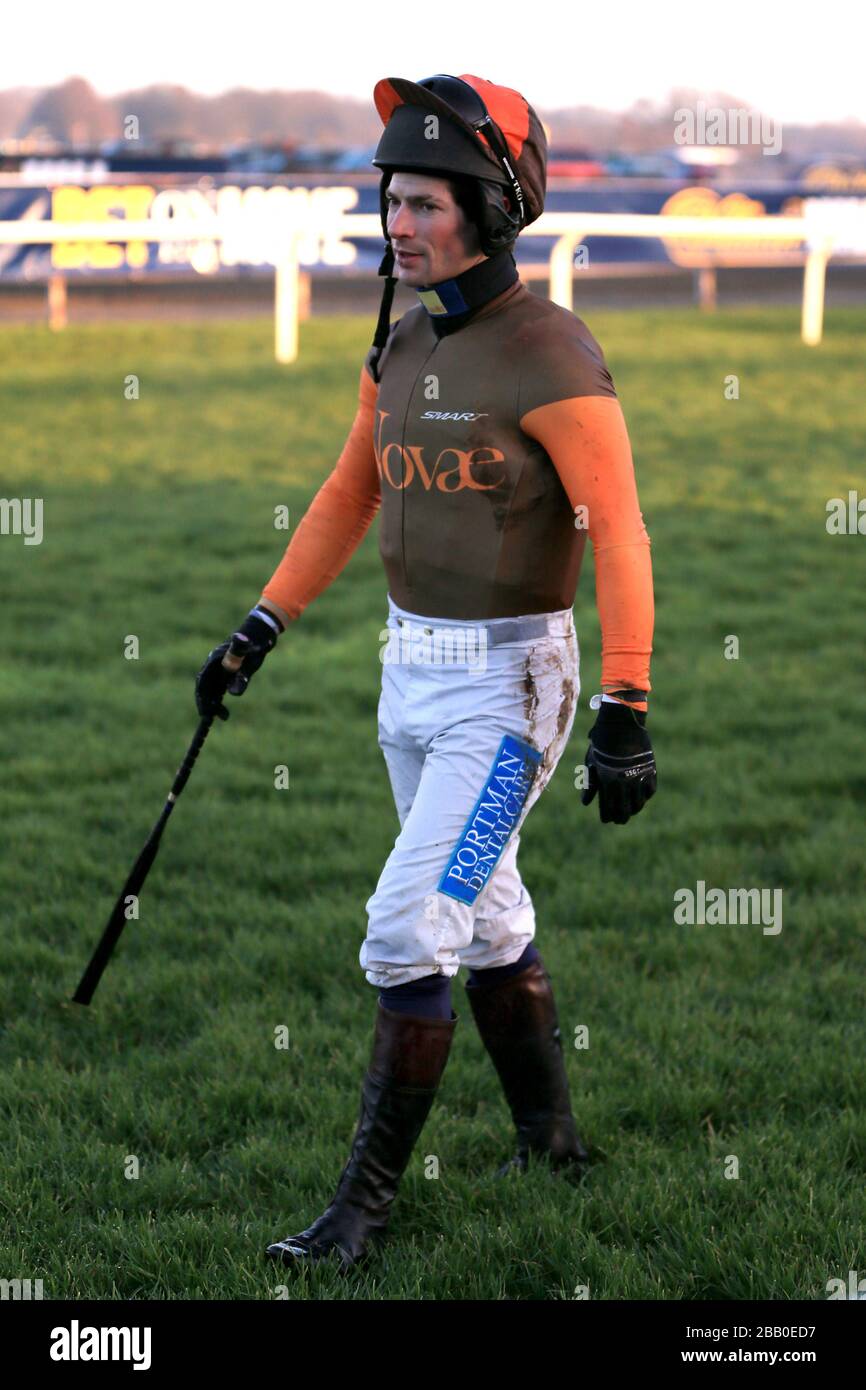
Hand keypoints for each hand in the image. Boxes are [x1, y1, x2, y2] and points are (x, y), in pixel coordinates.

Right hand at [195, 607, 281, 720]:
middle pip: (204, 687)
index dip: (202, 698)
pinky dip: (219, 700)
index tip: (204, 712)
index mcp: (215, 661)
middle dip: (206, 703)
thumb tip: (234, 693)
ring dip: (214, 703)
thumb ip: (241, 675)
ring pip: (211, 689)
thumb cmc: (255, 645)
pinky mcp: (226, 671)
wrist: (259, 633)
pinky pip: (218, 688)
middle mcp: (214, 664)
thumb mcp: (250, 660)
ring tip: (224, 716)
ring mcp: (219, 668)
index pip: (203, 683)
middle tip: (210, 719)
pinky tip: (225, 712)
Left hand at [581, 699, 655, 824]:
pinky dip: (646, 796)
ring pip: (639, 803)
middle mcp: (623, 782)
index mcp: (607, 781)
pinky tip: (642, 798)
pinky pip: (650, 790)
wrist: (620, 723)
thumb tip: (586, 803)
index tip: (607, 820)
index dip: (607, 816)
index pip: (608, 808)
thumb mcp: (591, 762)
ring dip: (635, 809)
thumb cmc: (601, 742)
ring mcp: (638, 776)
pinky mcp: (650, 770)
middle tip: (620, 820)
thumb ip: (590, 784)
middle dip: (621, 817)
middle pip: (624, 809)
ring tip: (632, 810)